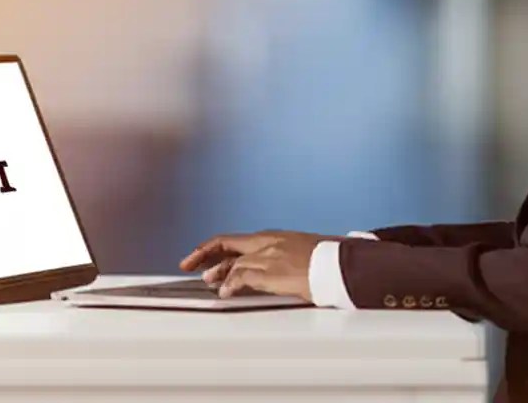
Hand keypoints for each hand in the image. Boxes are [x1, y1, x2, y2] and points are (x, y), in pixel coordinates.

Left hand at [178, 230, 342, 300]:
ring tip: (208, 281)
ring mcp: (266, 256)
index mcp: (274, 236)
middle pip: (225, 242)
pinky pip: (240, 276)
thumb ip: (283, 257)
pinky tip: (225, 292)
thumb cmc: (328, 260)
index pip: (237, 239)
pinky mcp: (269, 271)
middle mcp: (266, 242)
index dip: (217, 246)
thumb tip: (279, 268)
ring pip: (230, 261)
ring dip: (216, 272)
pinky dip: (230, 284)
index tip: (205, 254)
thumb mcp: (302, 252)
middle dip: (202, 252)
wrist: (339, 264)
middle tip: (188, 263)